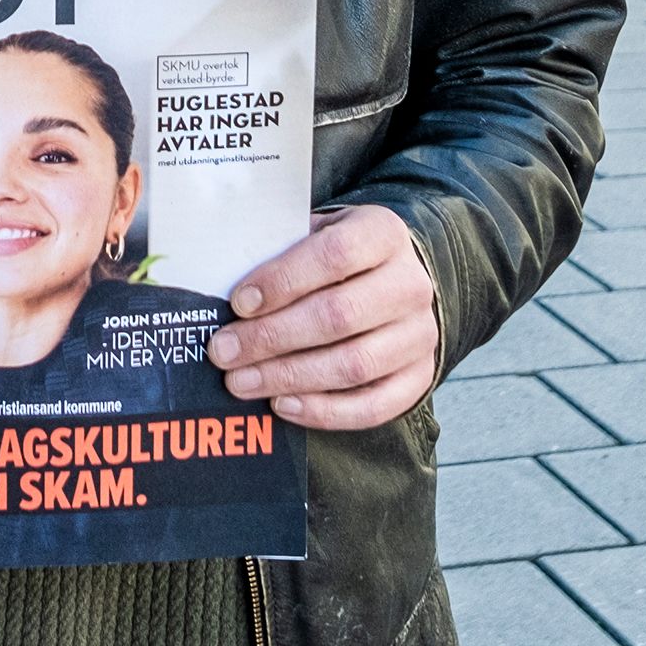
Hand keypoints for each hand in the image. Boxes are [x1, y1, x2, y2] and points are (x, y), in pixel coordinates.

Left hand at [209, 205, 439, 430]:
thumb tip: (228, 294)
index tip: (239, 302)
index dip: (284, 280)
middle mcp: (410, 284)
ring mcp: (420, 334)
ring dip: (289, 377)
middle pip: (339, 315)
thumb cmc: (335, 258)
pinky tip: (282, 405)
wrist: (391, 279)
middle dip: (272, 337)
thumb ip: (279, 253)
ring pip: (353, 364)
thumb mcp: (313, 235)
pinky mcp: (420, 376)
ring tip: (240, 382)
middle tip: (224, 351)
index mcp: (383, 234)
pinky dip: (324, 411)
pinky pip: (374, 405)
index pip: (336, 254)